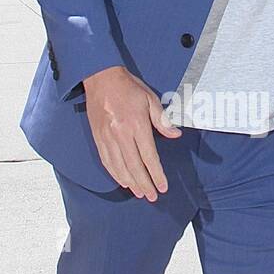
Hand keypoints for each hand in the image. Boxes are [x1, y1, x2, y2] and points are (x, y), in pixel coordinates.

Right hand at [84, 64, 180, 199]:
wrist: (100, 77)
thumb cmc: (127, 87)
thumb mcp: (150, 98)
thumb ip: (162, 119)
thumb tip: (175, 134)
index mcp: (136, 124)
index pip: (149, 156)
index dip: (156, 174)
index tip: (163, 186)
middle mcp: (120, 134)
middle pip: (134, 167)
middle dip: (145, 184)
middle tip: (152, 196)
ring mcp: (107, 137)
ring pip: (119, 167)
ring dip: (130, 183)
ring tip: (140, 193)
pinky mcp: (98, 138)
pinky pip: (107, 161)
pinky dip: (115, 174)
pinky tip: (123, 181)